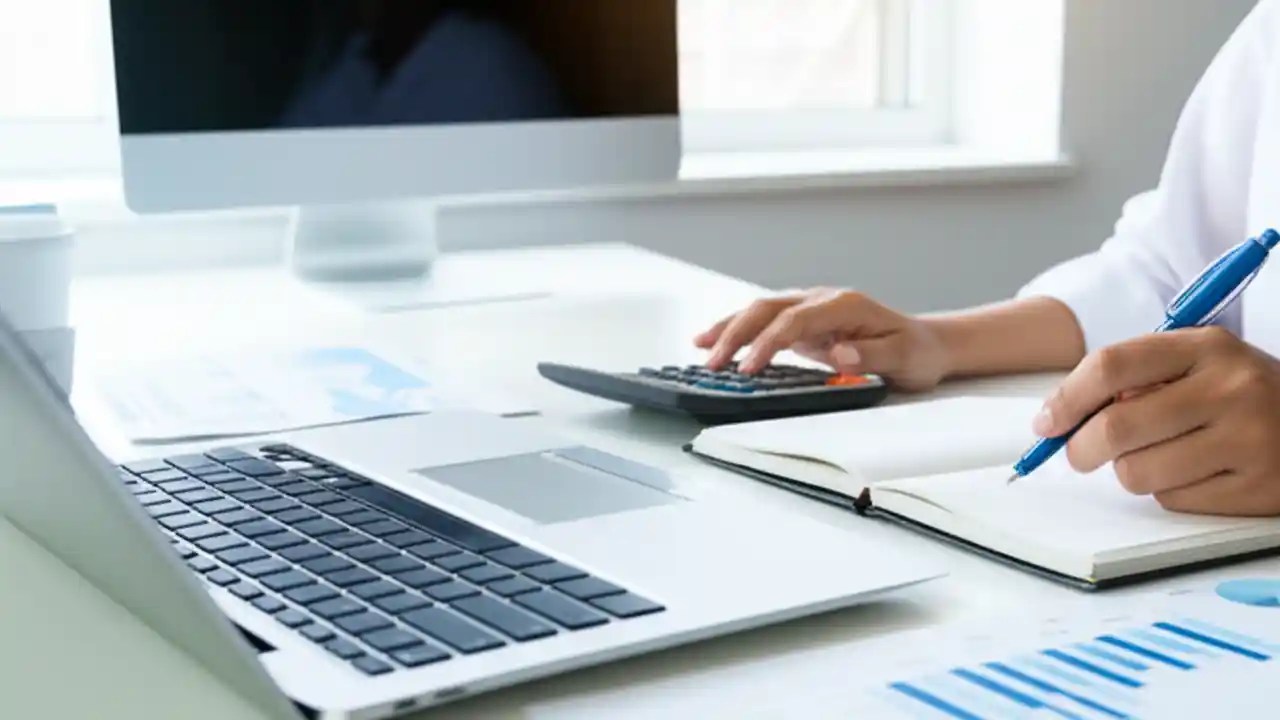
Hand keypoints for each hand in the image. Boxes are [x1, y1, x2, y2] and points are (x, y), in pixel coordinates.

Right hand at [693, 288, 950, 390]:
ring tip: (700, 346)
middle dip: (735, 333)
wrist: (928, 343)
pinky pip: (766, 322)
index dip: (767, 343)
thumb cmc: (917, 352)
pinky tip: (718, 341)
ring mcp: (812, 308)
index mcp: (844, 305)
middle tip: (711, 363)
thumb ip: (870, 355)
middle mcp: (823, 300)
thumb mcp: (903, 358)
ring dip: (730, 327)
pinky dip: (740, 330)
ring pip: (761, 310)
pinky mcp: (806, 322)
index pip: (794, 321)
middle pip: (768, 308)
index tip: (748, 367)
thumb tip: (838, 353)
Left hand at [1035, 327, 1279, 515]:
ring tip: (1158, 456)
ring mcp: (1248, 440)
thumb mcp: (1196, 364)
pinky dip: (1169, 491)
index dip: (1067, 398)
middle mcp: (1231, 388)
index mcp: (1206, 347)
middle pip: (1116, 427)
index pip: (1112, 366)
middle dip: (1080, 447)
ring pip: (1137, 472)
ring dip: (1130, 471)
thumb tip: (1061, 417)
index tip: (1047, 422)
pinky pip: (1173, 500)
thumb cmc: (1237, 394)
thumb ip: (1134, 378)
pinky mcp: (1256, 488)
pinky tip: (1197, 473)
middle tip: (1079, 453)